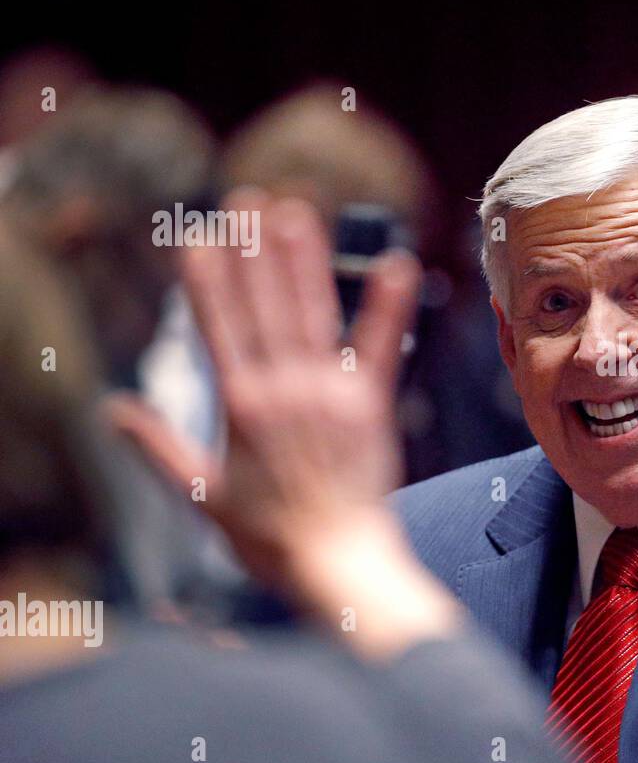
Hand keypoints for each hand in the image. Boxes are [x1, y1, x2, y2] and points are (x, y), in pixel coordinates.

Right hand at [107, 190, 461, 653]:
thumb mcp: (199, 494)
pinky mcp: (374, 407)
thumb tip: (112, 409)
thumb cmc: (267, 537)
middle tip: (248, 199)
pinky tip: (399, 266)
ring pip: (314, 315)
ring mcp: (331, 396)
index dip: (211, 280)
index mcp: (240, 406)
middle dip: (254, 251)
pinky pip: (382, 348)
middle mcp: (284, 391)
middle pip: (266, 308)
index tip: (201, 237)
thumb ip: (156, 447)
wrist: (336, 563)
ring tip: (295, 212)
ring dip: (305, 261)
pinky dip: (389, 308)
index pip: (220, 328)